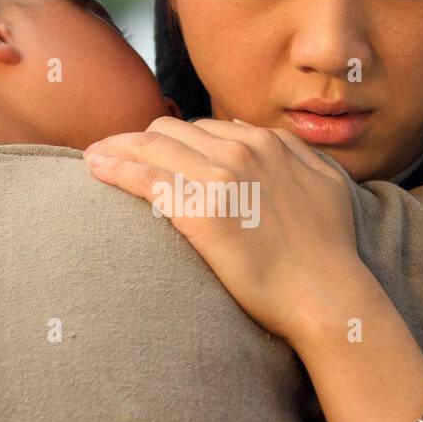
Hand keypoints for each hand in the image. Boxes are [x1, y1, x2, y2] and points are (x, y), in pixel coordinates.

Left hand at [83, 116, 364, 343]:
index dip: (171, 140)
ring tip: (92, 156)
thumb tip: (257, 135)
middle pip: (170, 130)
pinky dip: (116, 167)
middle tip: (111, 153)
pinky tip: (95, 168)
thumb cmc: (330, 249)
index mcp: (267, 142)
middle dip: (138, 139)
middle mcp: (242, 150)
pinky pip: (146, 178)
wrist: (327, 293)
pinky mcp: (201, 212)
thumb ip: (293, 152)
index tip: (151, 152)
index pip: (202, 128)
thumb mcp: (324, 181)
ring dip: (117, 147)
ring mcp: (221, 178)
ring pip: (152, 146)